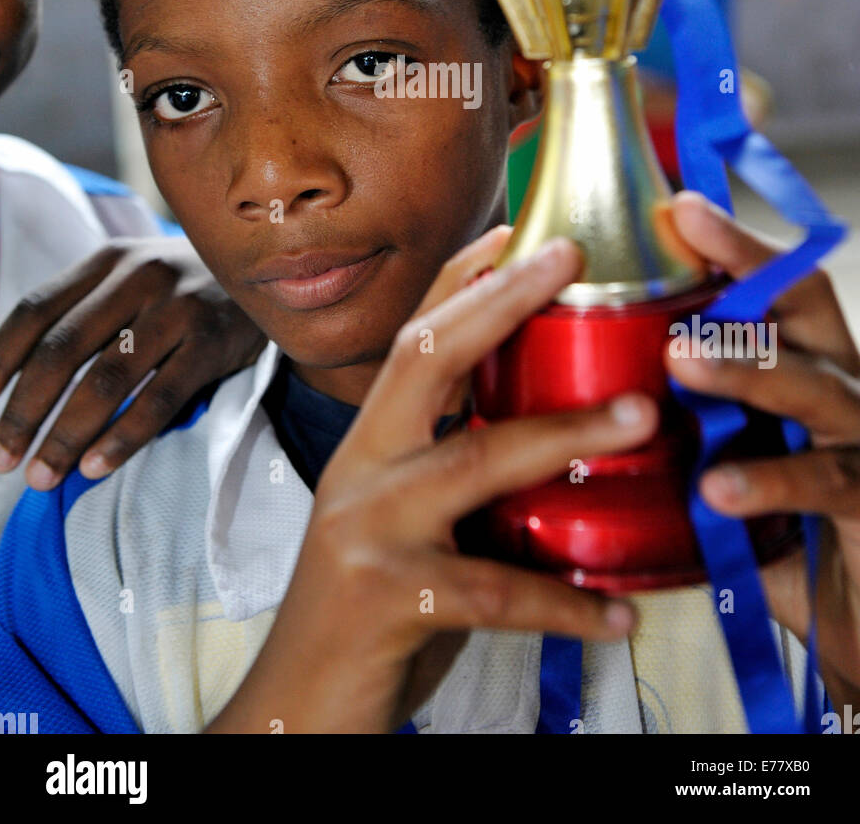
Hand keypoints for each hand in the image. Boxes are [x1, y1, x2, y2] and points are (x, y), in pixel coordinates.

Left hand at [0, 236, 265, 489]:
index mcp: (106, 259)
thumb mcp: (131, 280)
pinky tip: (95, 466)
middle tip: (1, 461)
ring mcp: (179, 306)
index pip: (33, 311)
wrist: (271, 271)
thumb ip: (83, 313)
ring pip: (106, 379)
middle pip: (61, 350)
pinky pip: (160, 398)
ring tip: (42, 477)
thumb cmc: (184, 289)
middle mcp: (137, 275)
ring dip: (66, 434)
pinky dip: (123, 437)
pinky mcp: (214, 340)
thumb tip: (12, 382)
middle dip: (23, 412)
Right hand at [208, 226, 659, 733]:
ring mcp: (369, 531)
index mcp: (368, 445)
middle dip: (499, 299)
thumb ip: (455, 472)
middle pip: (426, 360)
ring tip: (640, 416)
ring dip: (565, 434)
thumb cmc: (365, 609)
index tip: (513, 228)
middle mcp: (360, 471)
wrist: (296, 708)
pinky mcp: (391, 600)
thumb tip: (554, 433)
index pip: (412, 339)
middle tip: (569, 257)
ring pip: (473, 461)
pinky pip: (495, 593)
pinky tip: (619, 610)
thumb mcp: (403, 522)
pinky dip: (564, 602)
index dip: (460, 278)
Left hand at [664, 191, 859, 714]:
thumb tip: (578, 388)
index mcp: (803, 367)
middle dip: (748, 272)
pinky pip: (823, 485)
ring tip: (681, 360)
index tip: (683, 206)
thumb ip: (682, 422)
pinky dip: (769, 483)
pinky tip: (718, 487)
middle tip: (685, 245)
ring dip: (746, 369)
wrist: (857, 623)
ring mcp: (859, 443)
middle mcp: (839, 389)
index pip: (777, 287)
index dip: (737, 244)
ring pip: (815, 389)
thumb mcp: (730, 461)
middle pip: (808, 309)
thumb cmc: (783, 533)